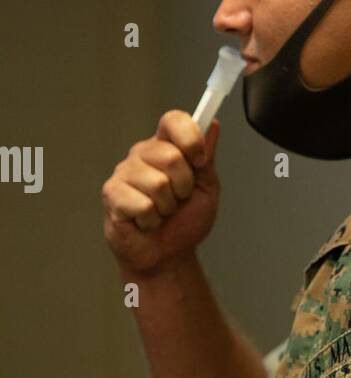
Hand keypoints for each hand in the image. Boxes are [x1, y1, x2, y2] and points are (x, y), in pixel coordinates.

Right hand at [102, 112, 220, 275]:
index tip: (200, 160)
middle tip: (178, 200)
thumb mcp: (206, 189)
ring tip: (161, 213)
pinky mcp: (112, 194)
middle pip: (170, 156)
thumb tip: (213, 126)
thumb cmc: (184, 222)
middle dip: (184, 187)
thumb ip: (207, 159)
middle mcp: (143, 154)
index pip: (174, 121)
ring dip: (167, 207)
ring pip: (158, 184)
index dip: (190, 137)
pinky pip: (142, 204)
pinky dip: (151, 220)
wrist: (167, 256)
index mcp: (166, 147)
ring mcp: (124, 172)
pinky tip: (146, 222)